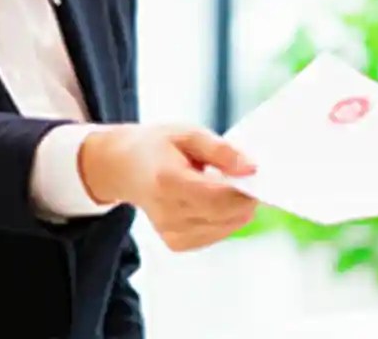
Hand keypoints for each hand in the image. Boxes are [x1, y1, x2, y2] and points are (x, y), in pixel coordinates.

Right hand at [80, 125, 258, 250]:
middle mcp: (167, 213)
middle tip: (243, 177)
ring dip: (234, 209)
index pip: (217, 198)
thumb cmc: (156, 146)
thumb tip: (251, 168)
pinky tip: (212, 201)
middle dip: (244, 198)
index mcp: (167, 182)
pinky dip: (223, 219)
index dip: (243, 190)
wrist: (124, 168)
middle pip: (225, 216)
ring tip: (220, 185)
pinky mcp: (175, 243)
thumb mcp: (188, 133)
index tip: (254, 175)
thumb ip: (221, 150)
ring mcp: (170, 232)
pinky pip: (215, 234)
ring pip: (225, 228)